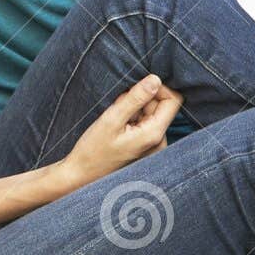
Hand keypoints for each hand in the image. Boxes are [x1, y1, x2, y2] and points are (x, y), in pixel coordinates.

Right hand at [59, 75, 183, 188]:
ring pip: (151, 114)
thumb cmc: (93, 150)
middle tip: (118, 106)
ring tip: (115, 120)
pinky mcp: (145, 148)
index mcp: (154, 134)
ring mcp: (153, 146)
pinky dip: (131, 119)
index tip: (135, 87)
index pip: (173, 100)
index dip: (157, 88)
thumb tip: (155, 79)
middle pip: (162, 106)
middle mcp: (160, 142)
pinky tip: (116, 128)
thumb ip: (135, 98)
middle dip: (141, 99)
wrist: (81, 175)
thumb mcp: (111, 119)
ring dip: (134, 109)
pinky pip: (145, 124)